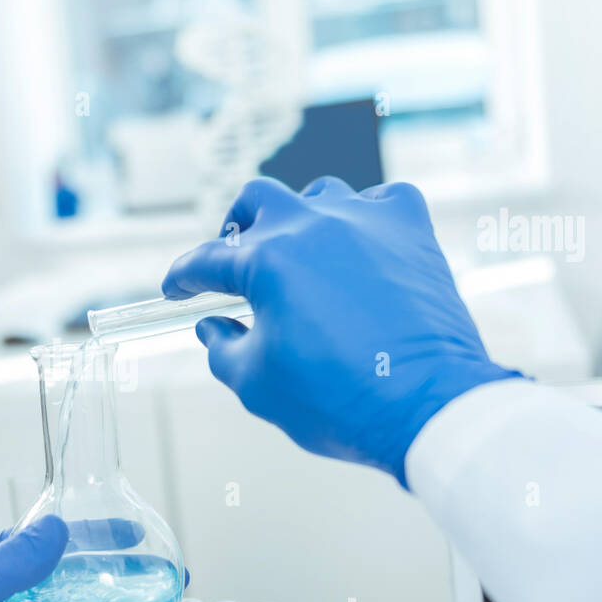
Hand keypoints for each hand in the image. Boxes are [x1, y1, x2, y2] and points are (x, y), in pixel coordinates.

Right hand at [162, 176, 520, 486]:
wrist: (425, 406)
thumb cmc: (336, 399)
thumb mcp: (256, 383)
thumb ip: (221, 347)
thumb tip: (213, 327)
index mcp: (266, 260)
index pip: (206, 261)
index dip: (183, 278)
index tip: (176, 290)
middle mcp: (312, 226)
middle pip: (257, 199)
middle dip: (236, 227)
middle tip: (234, 259)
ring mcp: (366, 221)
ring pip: (320, 195)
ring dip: (301, 218)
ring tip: (300, 253)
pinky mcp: (412, 231)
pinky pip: (383, 200)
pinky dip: (366, 216)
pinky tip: (362, 243)